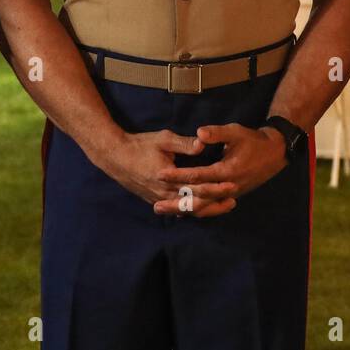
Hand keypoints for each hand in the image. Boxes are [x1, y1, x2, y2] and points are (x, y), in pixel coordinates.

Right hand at [95, 130, 231, 215]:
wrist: (115, 156)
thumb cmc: (140, 145)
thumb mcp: (164, 139)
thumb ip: (185, 144)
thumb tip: (204, 144)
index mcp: (169, 179)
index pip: (197, 187)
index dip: (216, 187)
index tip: (232, 185)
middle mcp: (165, 194)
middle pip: (195, 204)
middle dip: (215, 203)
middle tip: (234, 200)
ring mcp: (159, 199)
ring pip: (186, 210)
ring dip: (206, 209)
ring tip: (223, 207)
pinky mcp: (155, 200)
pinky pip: (176, 210)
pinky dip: (191, 210)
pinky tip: (202, 209)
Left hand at [155, 123, 287, 214]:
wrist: (274, 154)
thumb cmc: (253, 140)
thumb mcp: (235, 132)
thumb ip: (216, 133)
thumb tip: (199, 134)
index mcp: (227, 170)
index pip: (198, 176)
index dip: (178, 175)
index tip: (160, 173)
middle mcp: (227, 186)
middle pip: (198, 199)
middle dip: (176, 202)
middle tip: (156, 205)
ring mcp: (229, 194)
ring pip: (203, 207)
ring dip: (183, 209)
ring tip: (163, 210)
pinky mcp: (230, 196)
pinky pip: (210, 207)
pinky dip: (195, 210)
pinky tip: (180, 212)